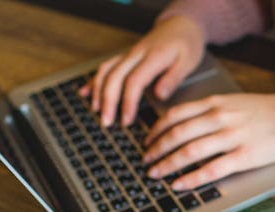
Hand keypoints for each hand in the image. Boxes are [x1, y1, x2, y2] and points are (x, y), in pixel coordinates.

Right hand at [79, 16, 204, 125]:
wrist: (180, 25)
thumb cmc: (186, 45)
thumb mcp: (188, 61)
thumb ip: (173, 78)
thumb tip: (160, 95)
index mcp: (153, 57)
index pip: (135, 81)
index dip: (128, 102)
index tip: (127, 120)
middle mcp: (137, 54)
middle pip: (115, 76)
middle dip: (108, 101)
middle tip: (107, 122)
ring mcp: (129, 55)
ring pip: (106, 70)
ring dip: (98, 91)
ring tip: (97, 111)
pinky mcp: (125, 57)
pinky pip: (106, 67)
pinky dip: (95, 80)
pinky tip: (86, 93)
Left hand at [143, 93, 274, 190]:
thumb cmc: (265, 111)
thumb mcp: (232, 102)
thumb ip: (209, 111)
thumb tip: (183, 125)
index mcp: (215, 103)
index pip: (175, 115)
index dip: (156, 131)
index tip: (147, 142)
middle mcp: (219, 118)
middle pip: (177, 135)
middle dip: (156, 151)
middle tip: (145, 162)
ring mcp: (231, 137)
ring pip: (189, 152)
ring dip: (167, 165)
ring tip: (155, 174)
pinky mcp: (244, 156)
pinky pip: (211, 170)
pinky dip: (191, 179)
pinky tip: (179, 184)